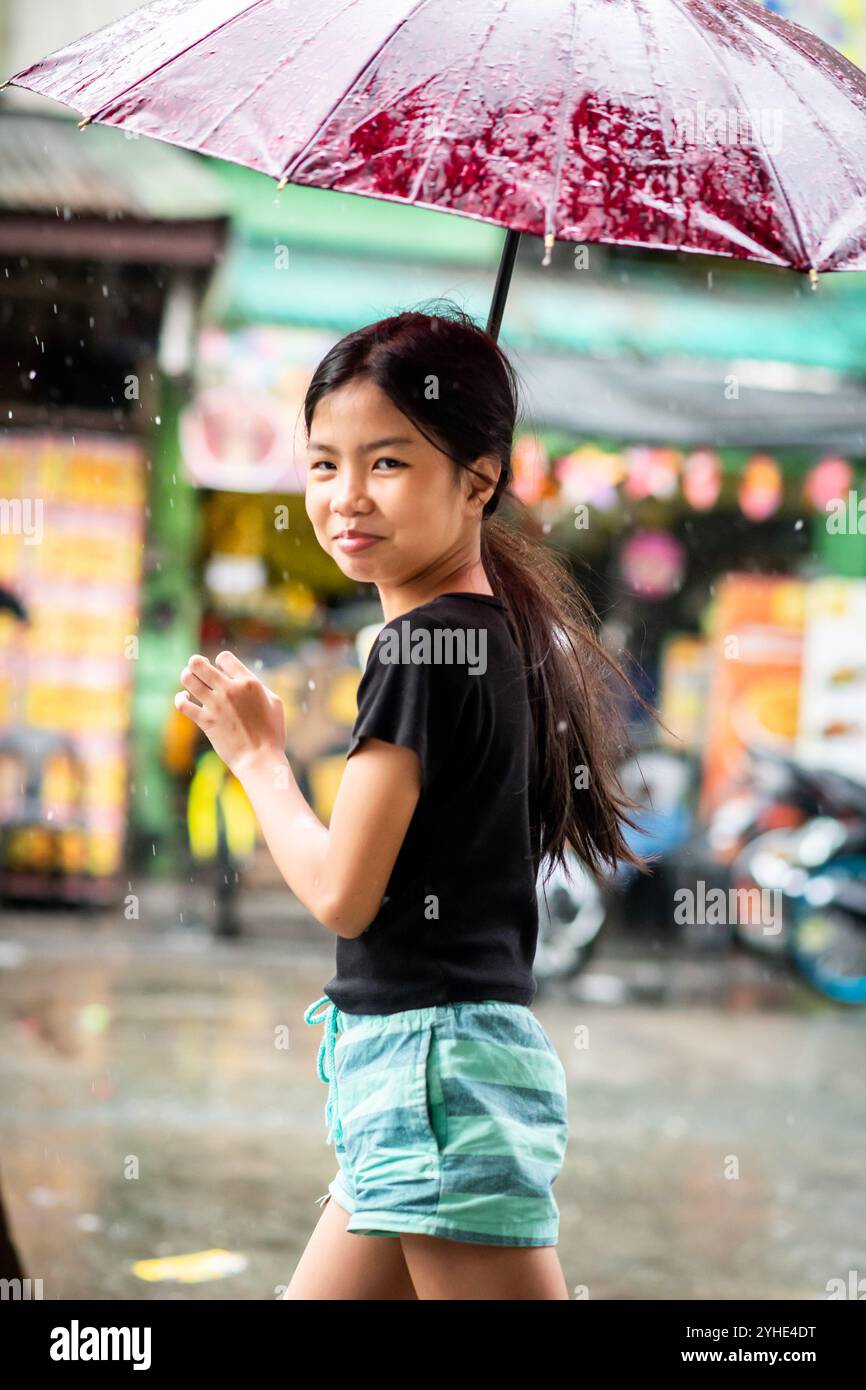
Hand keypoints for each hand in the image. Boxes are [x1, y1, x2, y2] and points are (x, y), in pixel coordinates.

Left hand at [174, 650, 286, 777]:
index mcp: (249, 683)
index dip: (220, 662)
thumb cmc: (272, 733)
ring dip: (187, 677)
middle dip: (196, 664)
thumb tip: (244, 679)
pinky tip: (185, 698)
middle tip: (199, 671)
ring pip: (188, 679)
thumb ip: (259, 686)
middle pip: (198, 664)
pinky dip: (181, 698)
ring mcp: (215, 705)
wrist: (259, 758)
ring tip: (191, 682)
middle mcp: (229, 690)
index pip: (224, 658)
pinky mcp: (205, 721)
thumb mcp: (275, 703)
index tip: (222, 672)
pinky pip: (182, 703)